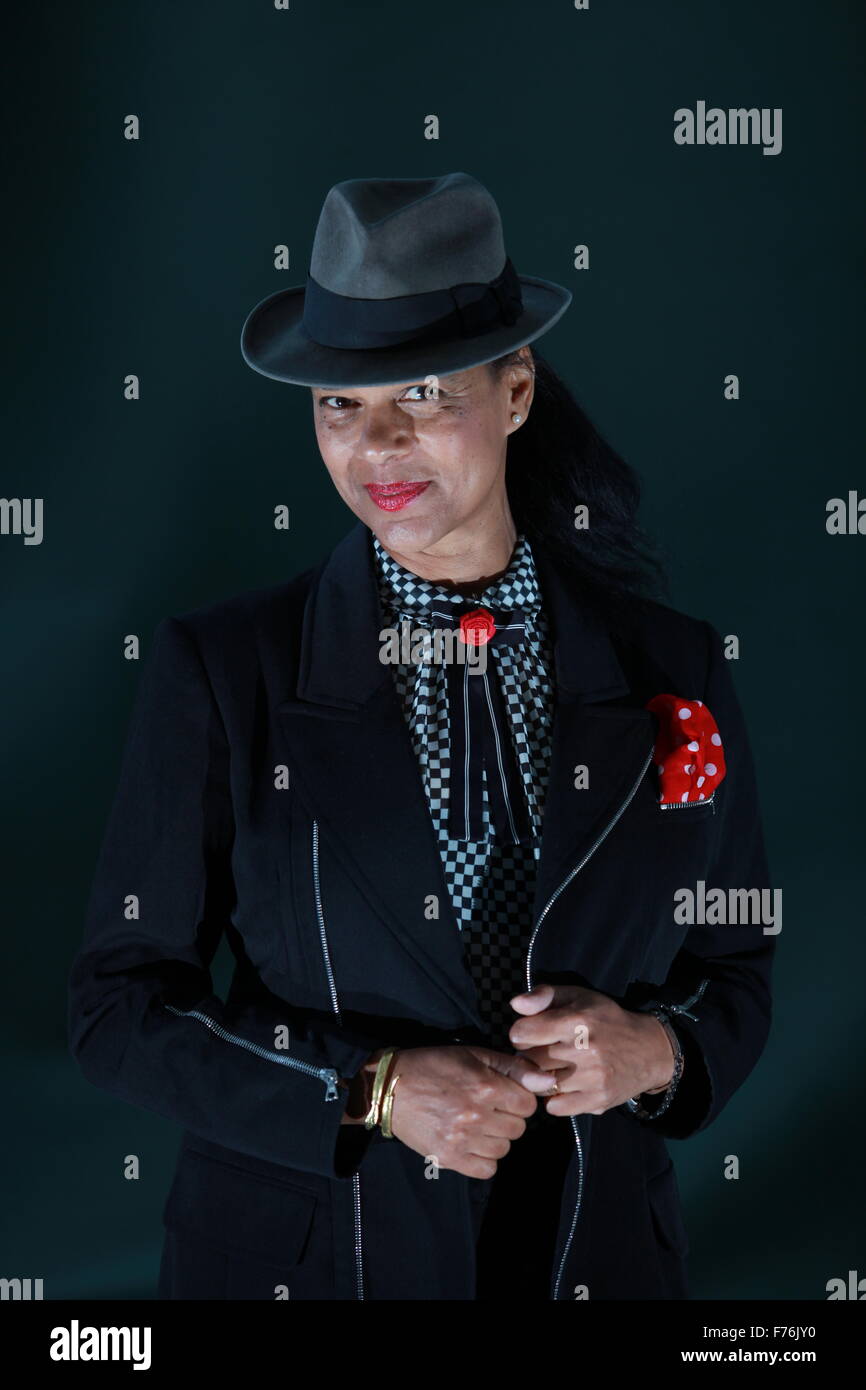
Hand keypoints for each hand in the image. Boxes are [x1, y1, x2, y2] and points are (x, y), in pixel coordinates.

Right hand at [387, 1045, 556, 1178]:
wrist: (390, 1087)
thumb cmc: (435, 1065)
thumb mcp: (474, 1055)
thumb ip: (514, 1067)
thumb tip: (549, 1081)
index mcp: (486, 1086)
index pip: (529, 1105)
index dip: (519, 1098)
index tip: (504, 1094)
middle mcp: (477, 1115)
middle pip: (518, 1128)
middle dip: (508, 1117)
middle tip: (487, 1106)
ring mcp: (462, 1140)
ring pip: (504, 1149)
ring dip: (495, 1138)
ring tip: (476, 1123)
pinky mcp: (448, 1158)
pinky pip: (486, 1169)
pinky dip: (483, 1159)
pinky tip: (471, 1143)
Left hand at [507, 984, 675, 1117]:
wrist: (649, 1050)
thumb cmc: (607, 1020)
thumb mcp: (579, 996)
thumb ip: (544, 996)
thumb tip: (516, 1005)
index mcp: (578, 1020)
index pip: (524, 1033)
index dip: (521, 1033)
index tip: (530, 1033)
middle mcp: (586, 1050)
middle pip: (530, 1060)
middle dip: (529, 1056)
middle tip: (542, 1051)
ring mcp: (592, 1078)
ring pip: (540, 1086)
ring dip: (540, 1079)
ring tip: (553, 1068)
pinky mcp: (598, 1100)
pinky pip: (555, 1108)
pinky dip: (554, 1099)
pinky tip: (565, 1086)